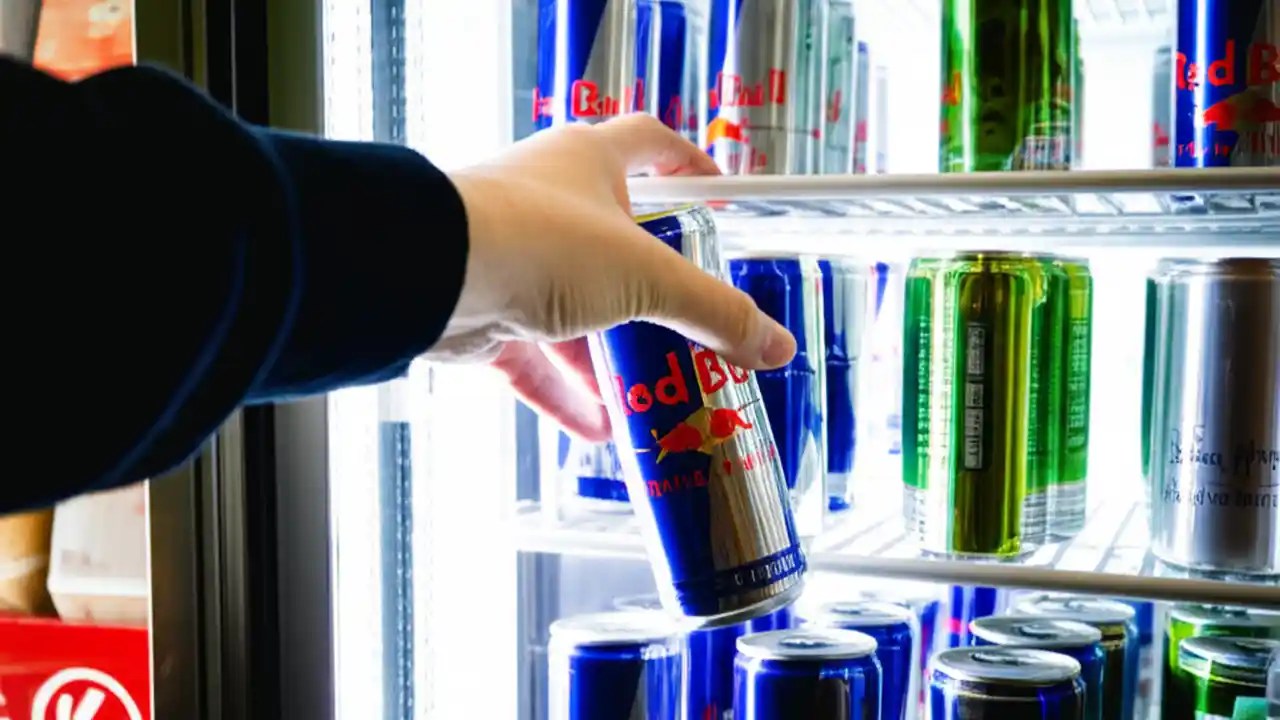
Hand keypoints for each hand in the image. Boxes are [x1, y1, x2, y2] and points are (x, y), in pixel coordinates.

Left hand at [437, 114, 796, 440]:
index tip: (718, 195)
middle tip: (693, 327)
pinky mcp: (485, 311)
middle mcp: (549, 202)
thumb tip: (774, 346)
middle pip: (617, 244)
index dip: (688, 165)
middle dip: (655, 293)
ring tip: (655, 396)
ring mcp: (513, 257)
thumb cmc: (536, 239)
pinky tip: (601, 430)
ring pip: (575, 310)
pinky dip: (567, 392)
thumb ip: (714, 314)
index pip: (651, 144)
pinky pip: (535, 358)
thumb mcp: (647, 277)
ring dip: (612, 356)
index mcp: (590, 163)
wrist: (432, 273)